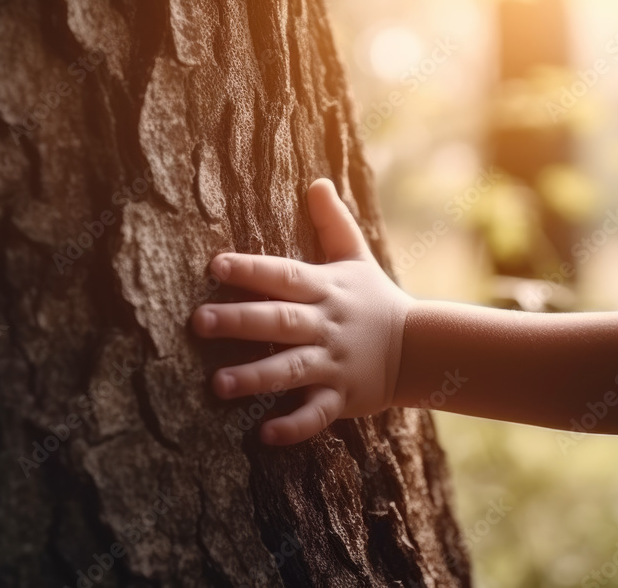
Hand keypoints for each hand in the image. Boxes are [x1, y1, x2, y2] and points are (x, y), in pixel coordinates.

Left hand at [191, 178, 413, 444]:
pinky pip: (317, 414)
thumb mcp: (357, 257)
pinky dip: (294, 426)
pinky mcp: (343, 398)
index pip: (285, 276)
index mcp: (326, 289)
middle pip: (280, 321)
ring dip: (256, 377)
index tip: (216, 266)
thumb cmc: (376, 299)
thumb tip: (316, 181)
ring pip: (292, 370)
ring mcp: (335, 363)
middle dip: (241, 322)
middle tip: (199, 322)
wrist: (419, 349)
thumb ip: (333, 222)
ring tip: (219, 384)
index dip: (252, 270)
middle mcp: (326, 325)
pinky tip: (264, 435)